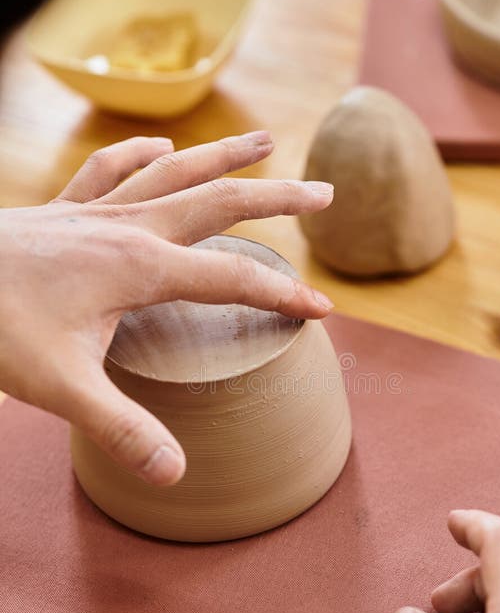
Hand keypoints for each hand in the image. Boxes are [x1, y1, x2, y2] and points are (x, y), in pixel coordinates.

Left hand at [0, 132, 333, 484]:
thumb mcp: (62, 386)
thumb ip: (122, 428)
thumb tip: (176, 474)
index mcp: (141, 268)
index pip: (233, 278)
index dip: (282, 294)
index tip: (322, 310)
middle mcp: (128, 228)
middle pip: (220, 203)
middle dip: (278, 198)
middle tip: (325, 192)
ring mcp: (96, 213)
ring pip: (175, 173)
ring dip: (223, 157)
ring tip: (264, 139)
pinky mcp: (65, 211)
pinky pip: (111, 171)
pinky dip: (141, 156)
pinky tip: (161, 146)